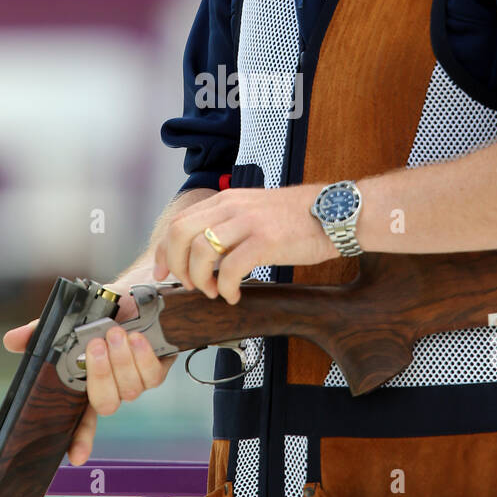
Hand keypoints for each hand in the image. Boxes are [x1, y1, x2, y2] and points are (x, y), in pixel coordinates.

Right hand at [3, 288, 177, 465]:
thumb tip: (11, 341)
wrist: (136, 296)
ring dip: (120, 360)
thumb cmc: (101, 313)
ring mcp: (134, 382)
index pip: (80, 422)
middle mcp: (111, 389)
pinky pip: (151, 376)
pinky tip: (135, 337)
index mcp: (86, 386)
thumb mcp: (67, 321)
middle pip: (105, 404)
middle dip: (100, 375)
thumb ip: (40, 333)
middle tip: (93, 345)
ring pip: (130, 390)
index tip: (76, 457)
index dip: (78, 440)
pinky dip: (142, 356)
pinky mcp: (156, 372)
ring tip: (114, 332)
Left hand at [152, 184, 334, 303]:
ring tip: (213, 291)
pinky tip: (235, 296)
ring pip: (201, 252)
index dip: (164, 251)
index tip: (163, 272)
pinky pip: (230, 269)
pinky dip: (225, 288)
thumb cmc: (297, 217)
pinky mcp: (265, 241)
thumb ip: (228, 224)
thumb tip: (204, 251)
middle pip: (179, 234)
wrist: (334, 212)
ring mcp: (247, 223)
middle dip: (176, 266)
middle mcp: (231, 207)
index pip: (178, 222)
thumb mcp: (253, 210)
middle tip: (188, 285)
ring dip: (201, 279)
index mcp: (226, 200)